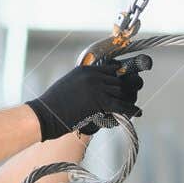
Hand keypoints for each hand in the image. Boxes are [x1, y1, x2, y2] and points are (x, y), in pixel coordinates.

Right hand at [27, 56, 149, 141]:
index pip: (111, 68)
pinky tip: (138, 113)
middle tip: (135, 92)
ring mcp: (97, 87)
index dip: (122, 75)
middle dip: (129, 87)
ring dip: (130, 98)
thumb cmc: (53, 105)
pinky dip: (131, 109)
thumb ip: (84, 85)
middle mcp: (93, 75)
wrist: (45, 114)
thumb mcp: (69, 86)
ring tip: (136, 104)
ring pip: (122, 91)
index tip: (127, 80)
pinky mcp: (99, 101)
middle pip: (119, 79)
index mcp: (86, 69)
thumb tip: (95, 92)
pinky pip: (121, 105)